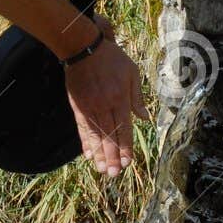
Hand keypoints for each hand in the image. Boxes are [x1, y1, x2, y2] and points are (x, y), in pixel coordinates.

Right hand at [64, 33, 149, 176]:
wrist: (83, 48)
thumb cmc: (111, 59)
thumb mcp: (131, 73)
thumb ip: (137, 97)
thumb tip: (145, 117)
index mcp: (120, 98)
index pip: (124, 128)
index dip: (126, 147)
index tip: (128, 162)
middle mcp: (105, 106)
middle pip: (109, 136)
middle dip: (113, 157)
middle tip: (115, 174)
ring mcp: (90, 107)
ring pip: (95, 136)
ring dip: (99, 155)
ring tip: (103, 170)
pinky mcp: (78, 107)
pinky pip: (82, 128)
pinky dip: (85, 143)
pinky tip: (88, 155)